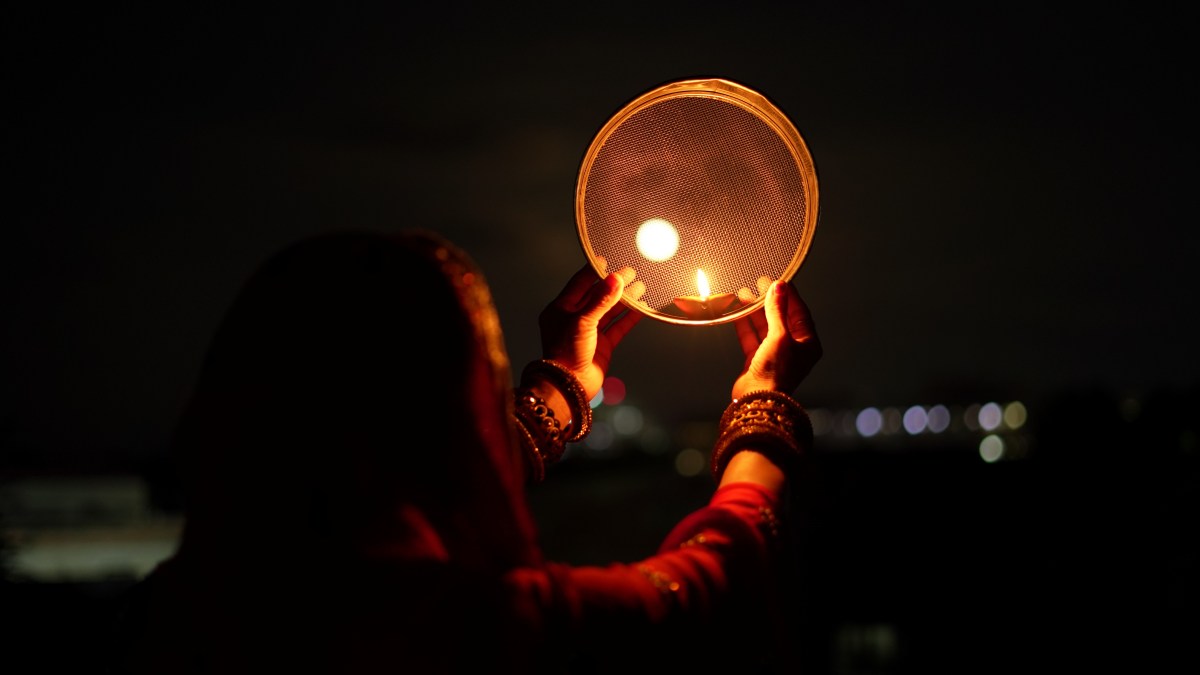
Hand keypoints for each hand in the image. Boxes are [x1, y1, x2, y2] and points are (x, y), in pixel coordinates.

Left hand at [538, 258, 643, 401]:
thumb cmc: (566, 353)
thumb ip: (601, 300)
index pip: (579, 284)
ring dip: (624, 300)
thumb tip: (616, 278)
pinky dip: (629, 318)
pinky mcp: (602, 345)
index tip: (607, 260)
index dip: (594, 271)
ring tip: (640, 286)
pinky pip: (618, 327)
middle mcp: (574, 319)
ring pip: (609, 311)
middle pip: (597, 296)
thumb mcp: (582, 321)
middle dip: (614, 284)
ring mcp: (589, 332)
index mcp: (560, 309)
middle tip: (630, 271)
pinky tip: (642, 308)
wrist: (569, 387)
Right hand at [731, 279, 821, 399]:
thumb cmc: (776, 372)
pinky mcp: (758, 360)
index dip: (789, 295)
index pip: (800, 312)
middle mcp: (793, 348)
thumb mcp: (780, 336)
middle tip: (759, 284)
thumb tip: (778, 287)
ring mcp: (775, 354)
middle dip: (769, 301)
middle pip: (782, 318)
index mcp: (808, 344)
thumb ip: (777, 310)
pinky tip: (736, 311)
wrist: (758, 400)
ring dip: (754, 311)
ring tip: (743, 295)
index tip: (778, 280)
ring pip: (765, 326)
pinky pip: (752, 337)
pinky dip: (744, 325)